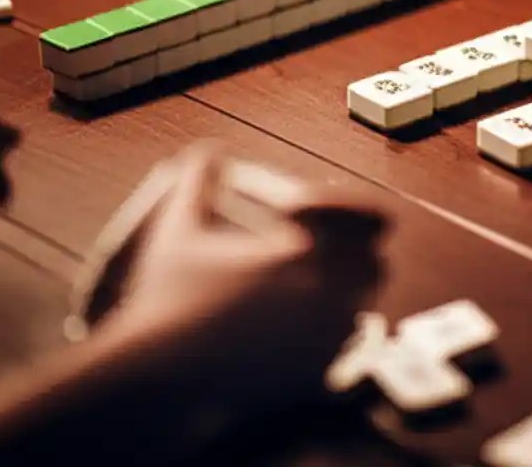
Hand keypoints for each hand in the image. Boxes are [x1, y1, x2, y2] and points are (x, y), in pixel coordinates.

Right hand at [101, 143, 387, 406]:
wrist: (156, 380)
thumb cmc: (165, 299)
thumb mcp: (178, 230)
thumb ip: (198, 180)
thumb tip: (208, 151)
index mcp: (305, 251)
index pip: (373, 218)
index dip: (352, 210)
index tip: (322, 216)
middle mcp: (328, 296)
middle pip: (375, 265)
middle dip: (351, 253)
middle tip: (317, 247)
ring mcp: (326, 341)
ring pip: (361, 306)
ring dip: (340, 291)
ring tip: (301, 284)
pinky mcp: (317, 376)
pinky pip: (342, 346)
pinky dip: (324, 331)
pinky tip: (287, 324)